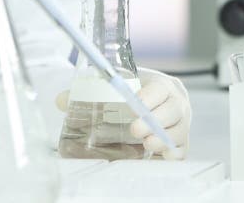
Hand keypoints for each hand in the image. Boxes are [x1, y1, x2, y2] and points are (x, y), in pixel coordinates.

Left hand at [55, 68, 190, 159]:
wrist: (163, 98)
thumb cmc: (140, 91)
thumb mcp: (121, 85)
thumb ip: (92, 91)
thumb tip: (60, 100)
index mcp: (162, 85)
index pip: (160, 88)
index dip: (149, 97)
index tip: (134, 106)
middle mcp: (177, 102)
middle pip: (173, 111)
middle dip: (154, 122)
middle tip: (134, 130)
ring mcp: (182, 122)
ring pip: (179, 132)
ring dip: (162, 140)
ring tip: (146, 145)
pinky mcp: (182, 141)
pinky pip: (183, 150)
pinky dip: (172, 156)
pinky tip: (160, 158)